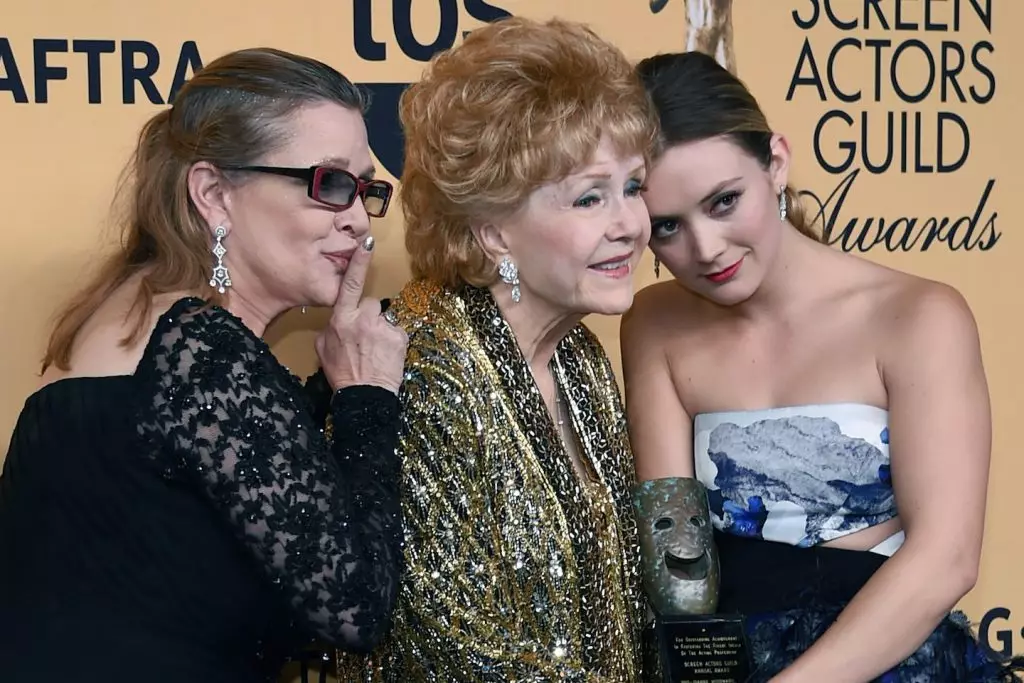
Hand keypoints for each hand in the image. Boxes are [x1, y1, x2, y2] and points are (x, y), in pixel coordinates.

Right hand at [315, 236, 407, 394]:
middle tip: (365, 339)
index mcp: (341, 319)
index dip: (359, 262)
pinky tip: (386, 356)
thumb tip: (337, 318)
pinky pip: (397, 332)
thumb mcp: (323, 348)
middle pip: (371, 303)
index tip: (367, 241)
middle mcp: (363, 319)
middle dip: (369, 316)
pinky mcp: (399, 337)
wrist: (364, 398)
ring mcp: (383, 328)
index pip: (351, 284)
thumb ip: (330, 327)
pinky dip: (393, 343)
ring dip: (381, 330)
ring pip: (384, 319)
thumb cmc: (341, 373)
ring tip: (376, 351)